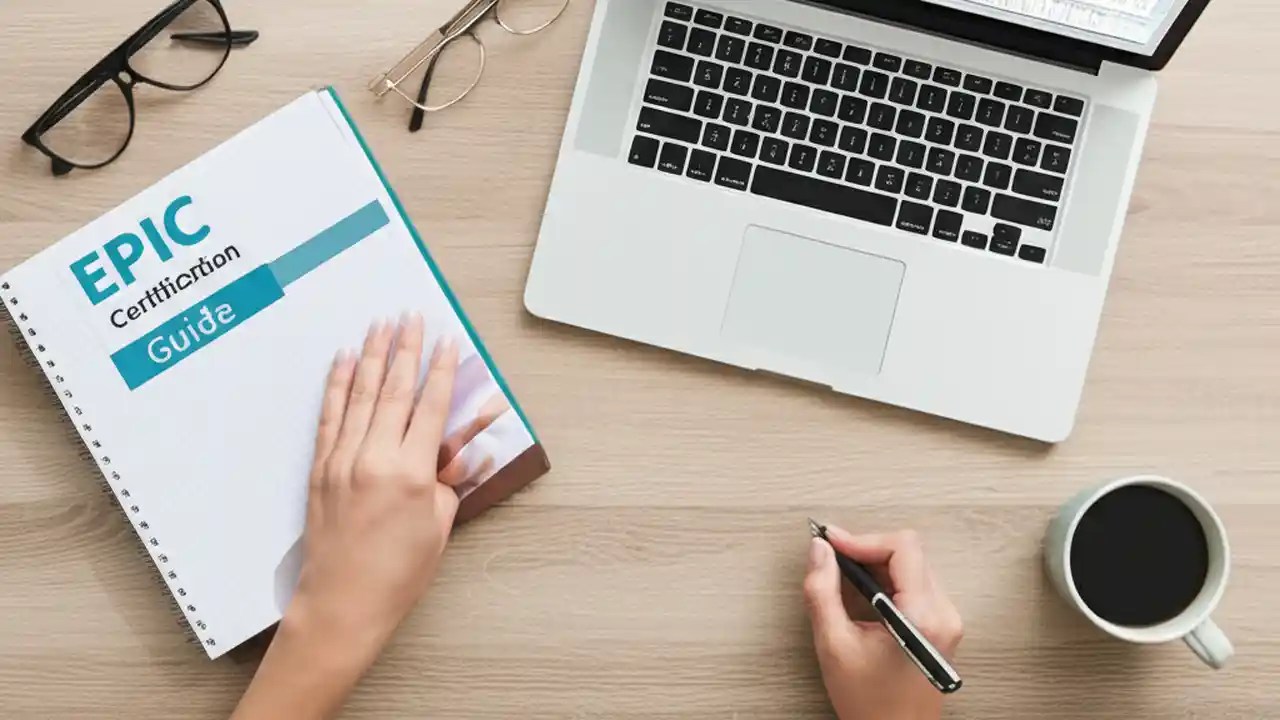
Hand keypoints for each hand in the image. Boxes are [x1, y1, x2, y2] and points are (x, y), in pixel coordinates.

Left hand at [232, 314, 461, 719]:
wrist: (342, 603)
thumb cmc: (398, 573)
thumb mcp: (440, 526)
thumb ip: (448, 481)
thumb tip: (457, 451)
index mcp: (413, 473)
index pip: (432, 406)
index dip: (443, 369)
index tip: (449, 341)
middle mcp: (376, 458)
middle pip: (396, 390)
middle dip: (406, 348)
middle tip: (413, 317)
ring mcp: (343, 461)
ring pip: (362, 394)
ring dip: (374, 355)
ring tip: (381, 324)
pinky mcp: (321, 469)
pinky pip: (331, 416)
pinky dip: (338, 384)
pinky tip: (345, 360)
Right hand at [803, 527, 963, 719]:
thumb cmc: (870, 704)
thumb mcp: (833, 646)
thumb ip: (821, 591)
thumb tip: (819, 552)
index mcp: (923, 616)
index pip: (903, 548)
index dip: (862, 538)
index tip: (832, 542)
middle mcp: (944, 614)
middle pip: (909, 553)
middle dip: (867, 549)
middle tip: (833, 556)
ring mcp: (947, 620)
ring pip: (913, 565)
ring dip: (877, 562)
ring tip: (845, 573)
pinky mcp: (942, 626)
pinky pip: (917, 583)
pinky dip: (888, 578)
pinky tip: (864, 590)